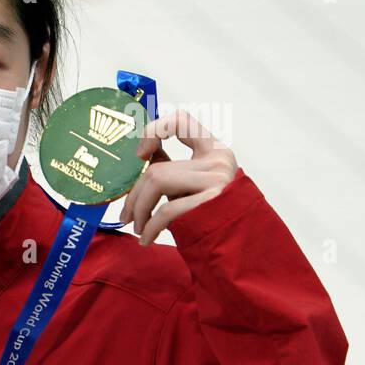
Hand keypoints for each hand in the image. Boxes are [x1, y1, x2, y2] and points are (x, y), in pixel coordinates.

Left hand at [121, 110, 237, 245]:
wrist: (238, 243)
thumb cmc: (211, 215)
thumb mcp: (189, 187)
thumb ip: (171, 169)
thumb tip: (145, 154)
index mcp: (214, 150)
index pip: (182, 120)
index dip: (155, 130)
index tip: (140, 155)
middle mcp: (219, 159)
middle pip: (158, 166)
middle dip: (135, 194)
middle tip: (126, 216)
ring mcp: (218, 178)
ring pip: (158, 180)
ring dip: (139, 208)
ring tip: (138, 228)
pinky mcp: (213, 200)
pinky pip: (168, 209)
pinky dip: (151, 226)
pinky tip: (146, 238)